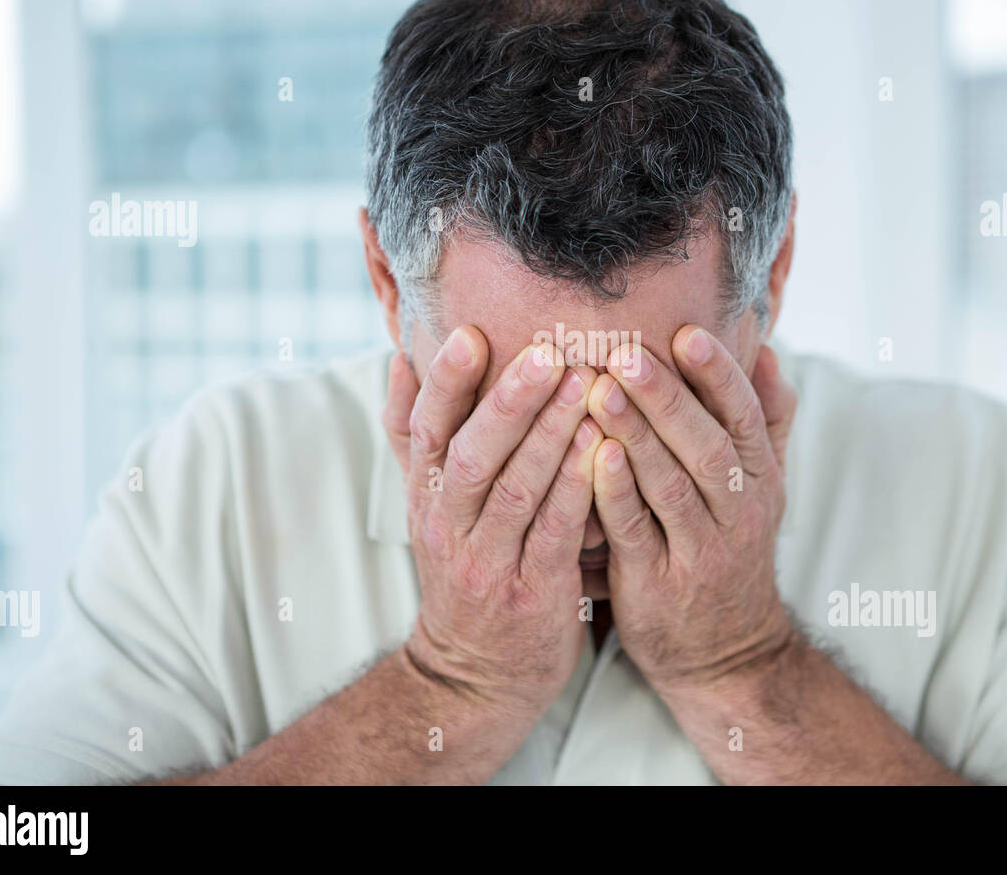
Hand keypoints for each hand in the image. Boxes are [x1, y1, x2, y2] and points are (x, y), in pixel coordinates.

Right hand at [382, 327, 601, 718]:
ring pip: (515, 490)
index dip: (446, 382)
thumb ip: (415, 436)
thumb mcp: (426, 506)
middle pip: (471, 454)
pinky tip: (604, 450)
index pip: (425, 430)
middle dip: (509, 401)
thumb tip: (403, 357)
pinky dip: (577, 491)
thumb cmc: (462, 570)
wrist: (473, 674)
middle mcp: (449, 525)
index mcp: (426, 496)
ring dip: (552, 436)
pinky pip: (554, 535)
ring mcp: (489, 562)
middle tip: (548, 351)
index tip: (472, 332)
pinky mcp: (531, 594)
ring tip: (587, 385)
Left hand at [586, 326, 798, 697]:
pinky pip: (637, 532)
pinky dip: (615, 493)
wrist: (725, 652)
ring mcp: (701, 549)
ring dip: (635, 435)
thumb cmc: (731, 551)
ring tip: (597, 389)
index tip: (687, 332)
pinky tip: (593, 456)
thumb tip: (769, 353)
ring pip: (670, 484)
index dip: (718, 375)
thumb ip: (766, 422)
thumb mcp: (763, 489)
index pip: (745, 417)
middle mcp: (738, 511)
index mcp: (760, 478)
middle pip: (707, 444)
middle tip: (626, 352)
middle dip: (667, 397)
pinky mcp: (659, 583)